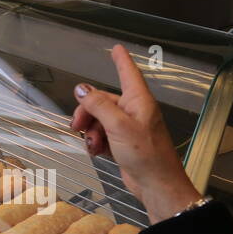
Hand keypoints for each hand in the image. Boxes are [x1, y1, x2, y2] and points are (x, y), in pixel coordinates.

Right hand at [71, 44, 202, 222]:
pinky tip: (96, 152)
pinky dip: (96, 142)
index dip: (121, 60)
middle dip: (87, 111)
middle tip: (76, 126)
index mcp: (138, 101)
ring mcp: (128, 128)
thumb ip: (98, 105)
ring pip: (99, 119)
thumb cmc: (145, 154)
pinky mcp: (123, 144)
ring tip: (91, 144)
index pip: (129, 73)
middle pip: (103, 100)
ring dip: (90, 130)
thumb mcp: (118, 126)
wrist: (156, 185)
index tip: (116, 48)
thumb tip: (81, 89)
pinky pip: (102, 135)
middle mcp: (134, 111)